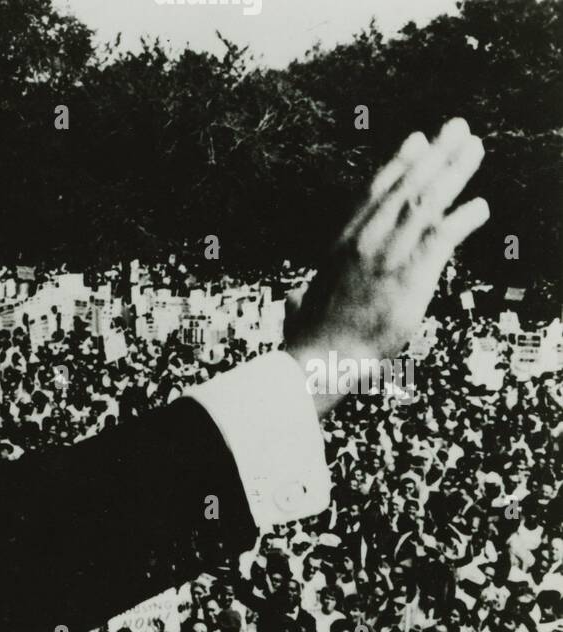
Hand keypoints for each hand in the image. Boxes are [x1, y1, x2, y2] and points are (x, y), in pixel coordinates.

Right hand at [286, 118, 488, 416]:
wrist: (321, 360)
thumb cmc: (310, 344)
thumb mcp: (302, 310)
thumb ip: (301, 299)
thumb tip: (293, 301)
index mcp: (341, 246)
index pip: (373, 193)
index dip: (398, 164)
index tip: (416, 140)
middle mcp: (364, 242)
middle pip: (404, 187)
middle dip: (433, 154)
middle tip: (457, 128)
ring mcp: (387, 257)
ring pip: (426, 202)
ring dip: (454, 172)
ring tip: (474, 149)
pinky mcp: (409, 276)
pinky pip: (442, 237)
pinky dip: (462, 219)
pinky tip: (480, 208)